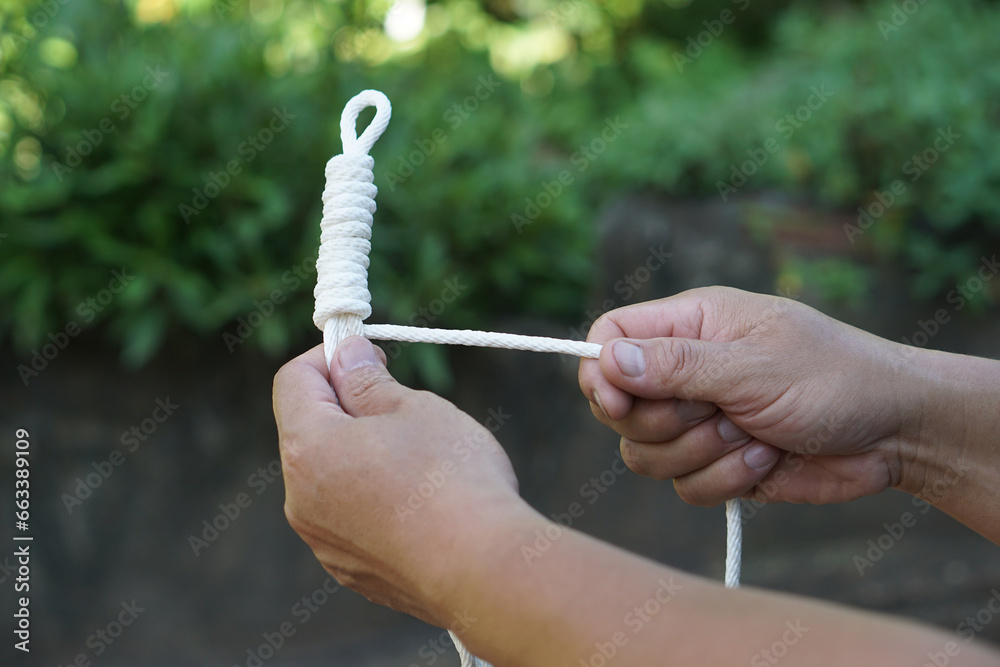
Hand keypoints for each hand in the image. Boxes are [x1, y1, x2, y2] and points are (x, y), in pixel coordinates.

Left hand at [273, 337, 520, 625]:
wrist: (483, 570)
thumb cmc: (450, 479)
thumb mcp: (413, 409)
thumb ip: (367, 381)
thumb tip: (346, 356)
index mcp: (309, 449)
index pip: (293, 381)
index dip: (329, 356)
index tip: (370, 355)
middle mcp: (301, 499)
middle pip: (309, 431)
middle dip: (346, 407)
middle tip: (399, 402)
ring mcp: (324, 541)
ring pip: (330, 478)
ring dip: (360, 455)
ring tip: (420, 458)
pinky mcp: (351, 571)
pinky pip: (350, 518)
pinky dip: (373, 498)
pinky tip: (421, 502)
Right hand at [578, 287, 917, 506]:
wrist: (896, 432)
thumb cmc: (835, 378)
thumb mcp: (754, 365)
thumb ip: (677, 366)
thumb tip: (607, 360)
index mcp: (691, 325)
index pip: (611, 337)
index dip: (601, 373)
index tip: (620, 406)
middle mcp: (686, 371)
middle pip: (620, 407)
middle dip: (665, 423)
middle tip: (718, 413)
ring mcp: (699, 421)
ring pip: (646, 454)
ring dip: (702, 453)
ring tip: (754, 433)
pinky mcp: (717, 464)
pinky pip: (684, 487)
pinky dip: (726, 479)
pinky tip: (768, 458)